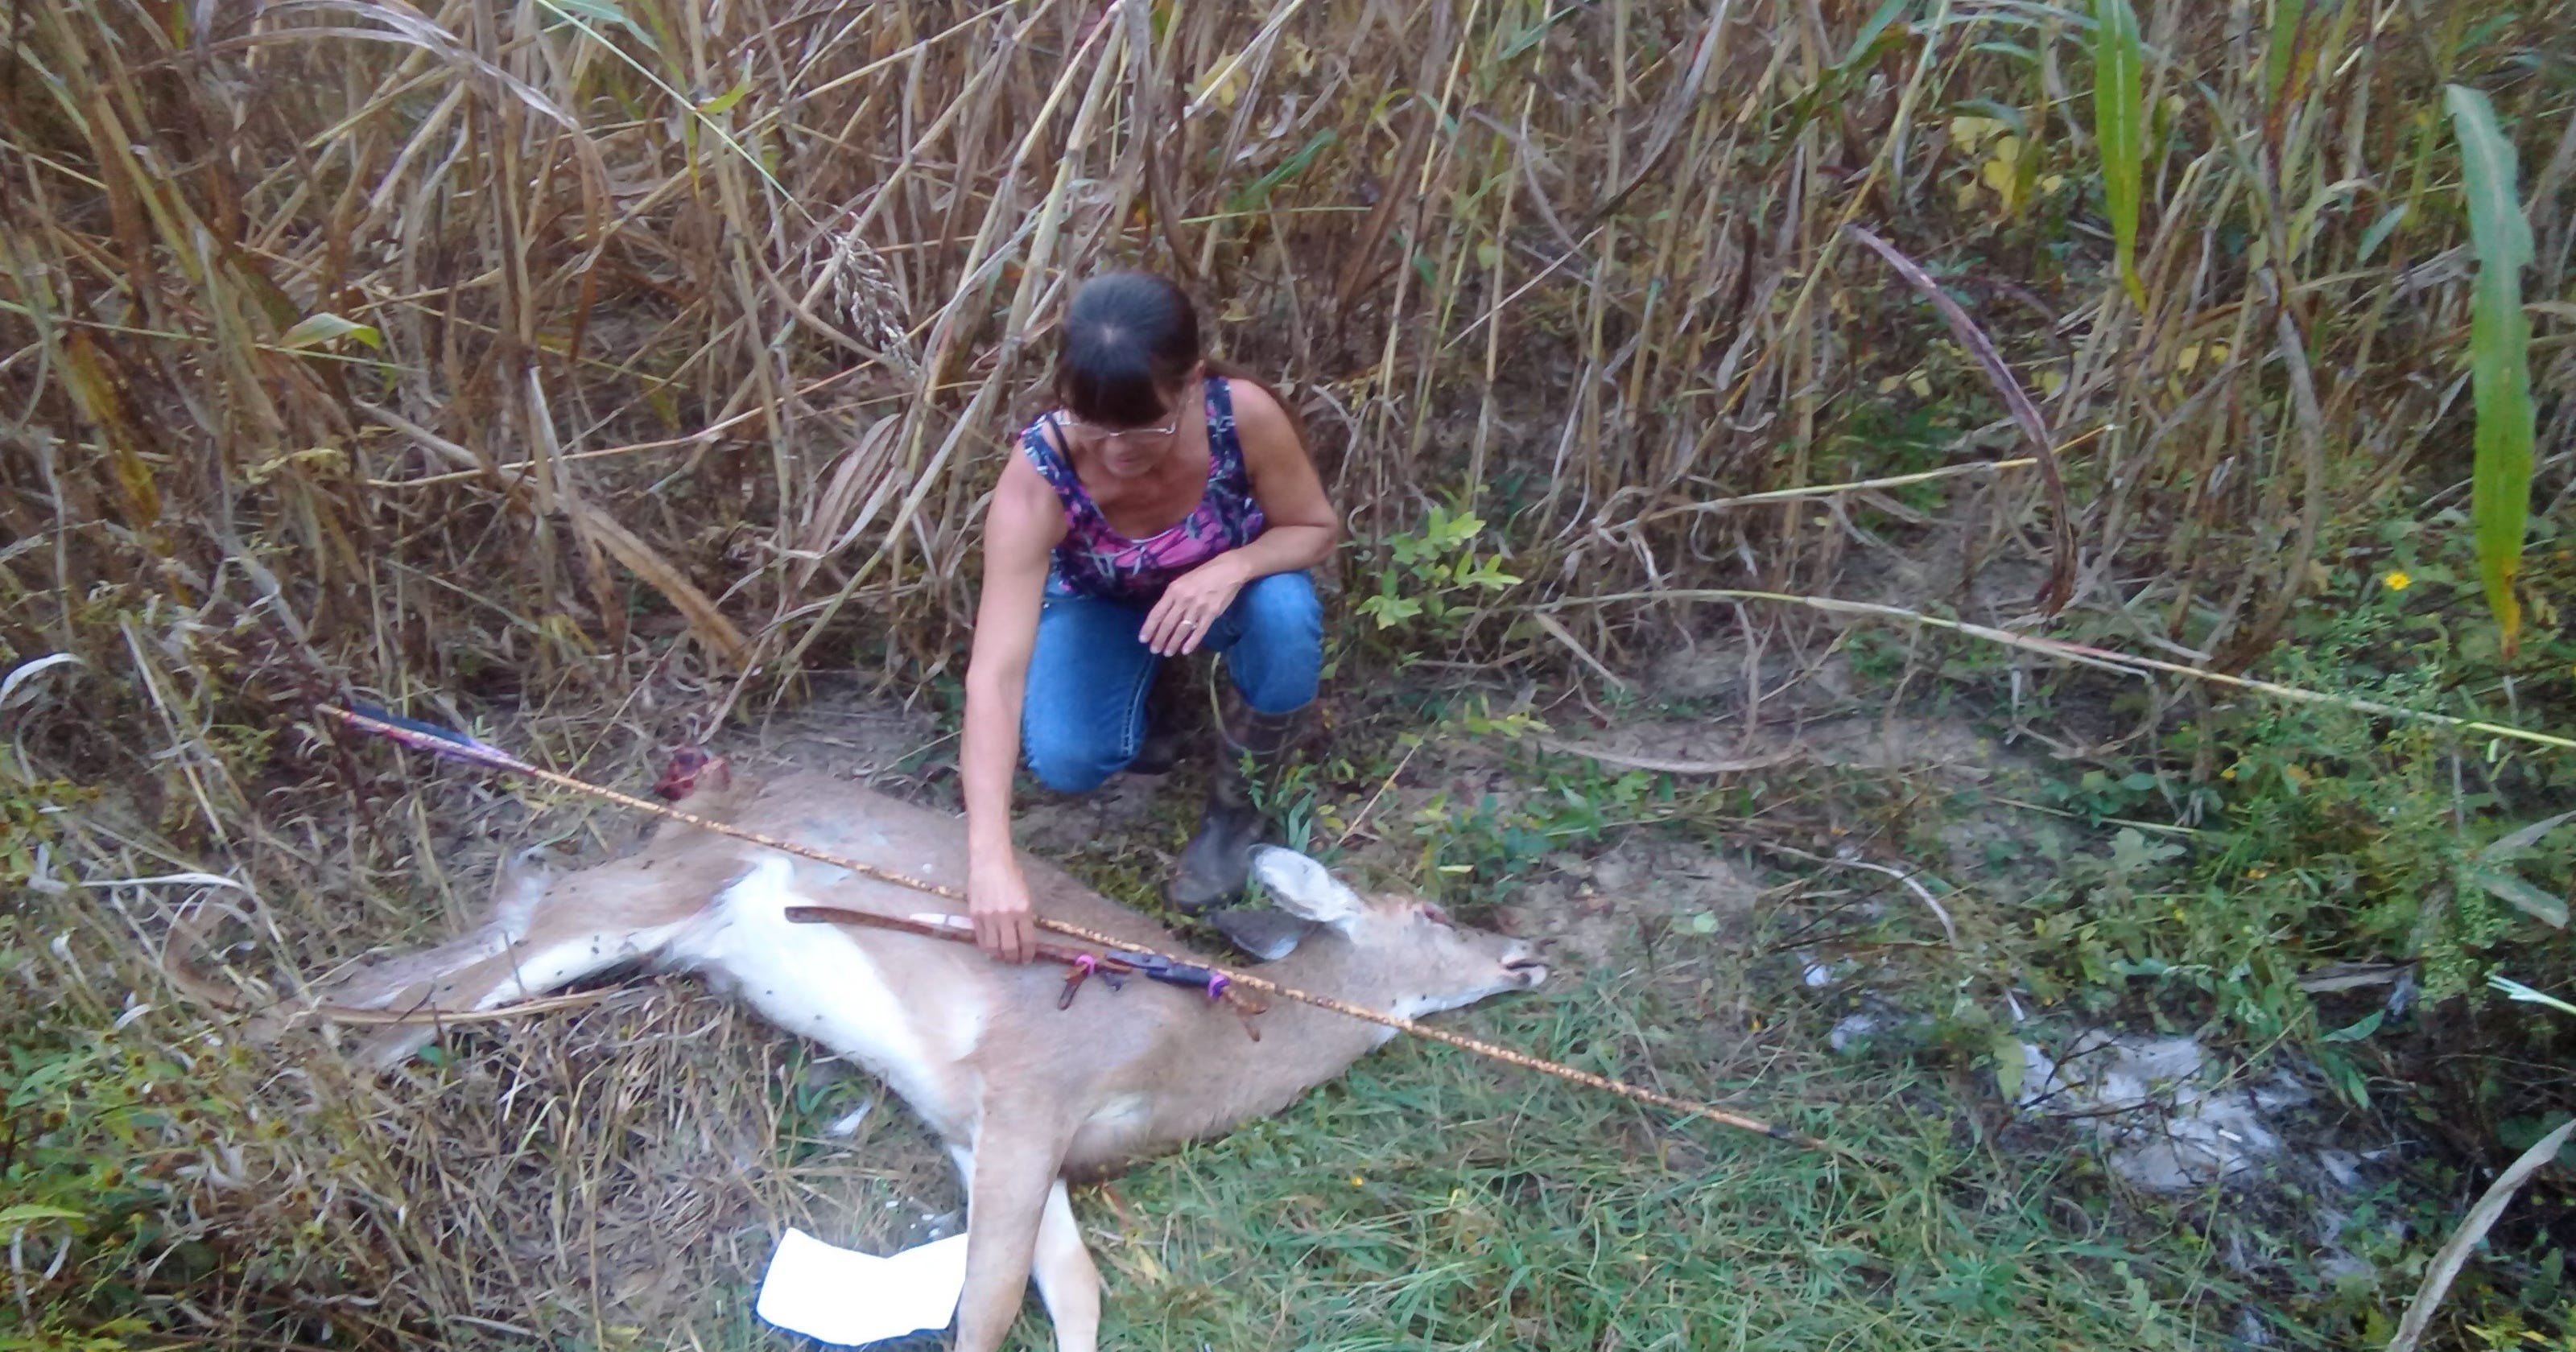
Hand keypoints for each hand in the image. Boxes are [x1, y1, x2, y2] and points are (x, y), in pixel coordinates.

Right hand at [967, 848, 1035, 963]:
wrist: (989, 862)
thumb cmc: (1011, 875)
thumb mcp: (1025, 896)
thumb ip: (1024, 916)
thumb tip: (1022, 935)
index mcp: (1022, 910)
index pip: (1027, 940)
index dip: (1028, 954)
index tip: (1027, 958)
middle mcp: (1005, 916)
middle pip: (1009, 948)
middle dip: (1013, 958)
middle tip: (1014, 960)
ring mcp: (988, 917)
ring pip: (993, 947)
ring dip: (999, 956)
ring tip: (1002, 956)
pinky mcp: (974, 916)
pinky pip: (980, 938)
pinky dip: (986, 947)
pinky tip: (990, 948)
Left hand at [1139, 554, 1248, 656]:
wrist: (1228, 570)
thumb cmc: (1204, 574)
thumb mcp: (1183, 580)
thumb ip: (1173, 597)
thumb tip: (1164, 615)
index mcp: (1174, 590)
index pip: (1157, 612)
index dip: (1149, 627)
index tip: (1143, 639)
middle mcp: (1183, 599)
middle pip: (1167, 624)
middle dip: (1159, 639)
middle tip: (1154, 650)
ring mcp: (1198, 607)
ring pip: (1182, 630)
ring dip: (1173, 643)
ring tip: (1168, 653)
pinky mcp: (1211, 613)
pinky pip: (1199, 631)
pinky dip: (1192, 642)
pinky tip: (1185, 651)